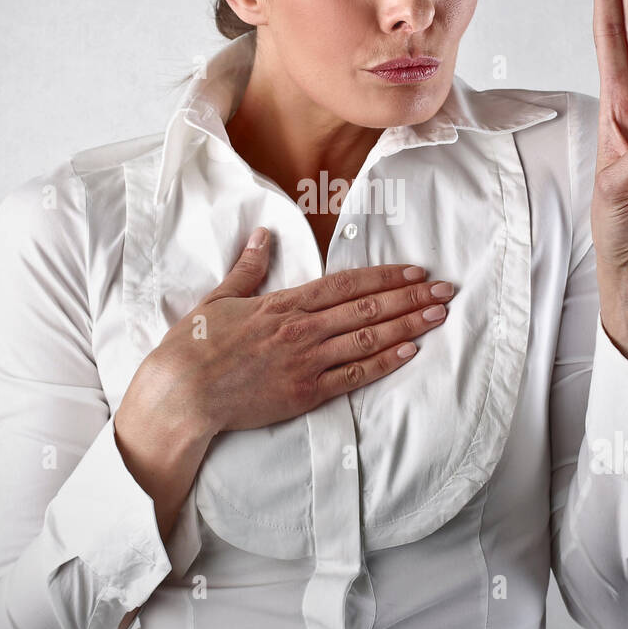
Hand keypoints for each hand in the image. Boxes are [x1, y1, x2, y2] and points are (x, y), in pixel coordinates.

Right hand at [122, 227, 455, 440]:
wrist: (182, 393)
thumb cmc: (195, 345)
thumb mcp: (219, 297)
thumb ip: (248, 267)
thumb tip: (262, 234)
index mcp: (283, 303)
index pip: (346, 284)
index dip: (385, 276)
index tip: (415, 272)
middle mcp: (302, 329)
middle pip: (367, 308)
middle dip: (411, 298)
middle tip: (445, 290)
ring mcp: (306, 362)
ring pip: (368, 339)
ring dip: (408, 326)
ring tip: (438, 316)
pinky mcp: (305, 393)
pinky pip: (354, 377)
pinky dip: (384, 363)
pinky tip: (410, 352)